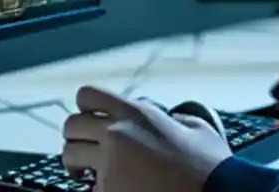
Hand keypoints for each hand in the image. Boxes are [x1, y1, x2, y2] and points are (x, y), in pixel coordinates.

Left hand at [62, 85, 231, 191]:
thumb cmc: (210, 167)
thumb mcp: (198, 129)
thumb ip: (175, 119)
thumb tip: (171, 120)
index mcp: (138, 114)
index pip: (88, 95)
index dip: (85, 107)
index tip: (91, 119)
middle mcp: (118, 134)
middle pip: (71, 125)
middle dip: (76, 137)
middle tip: (88, 149)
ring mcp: (110, 165)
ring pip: (69, 156)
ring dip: (77, 163)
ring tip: (90, 173)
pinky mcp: (107, 191)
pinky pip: (88, 185)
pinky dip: (97, 187)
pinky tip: (117, 188)